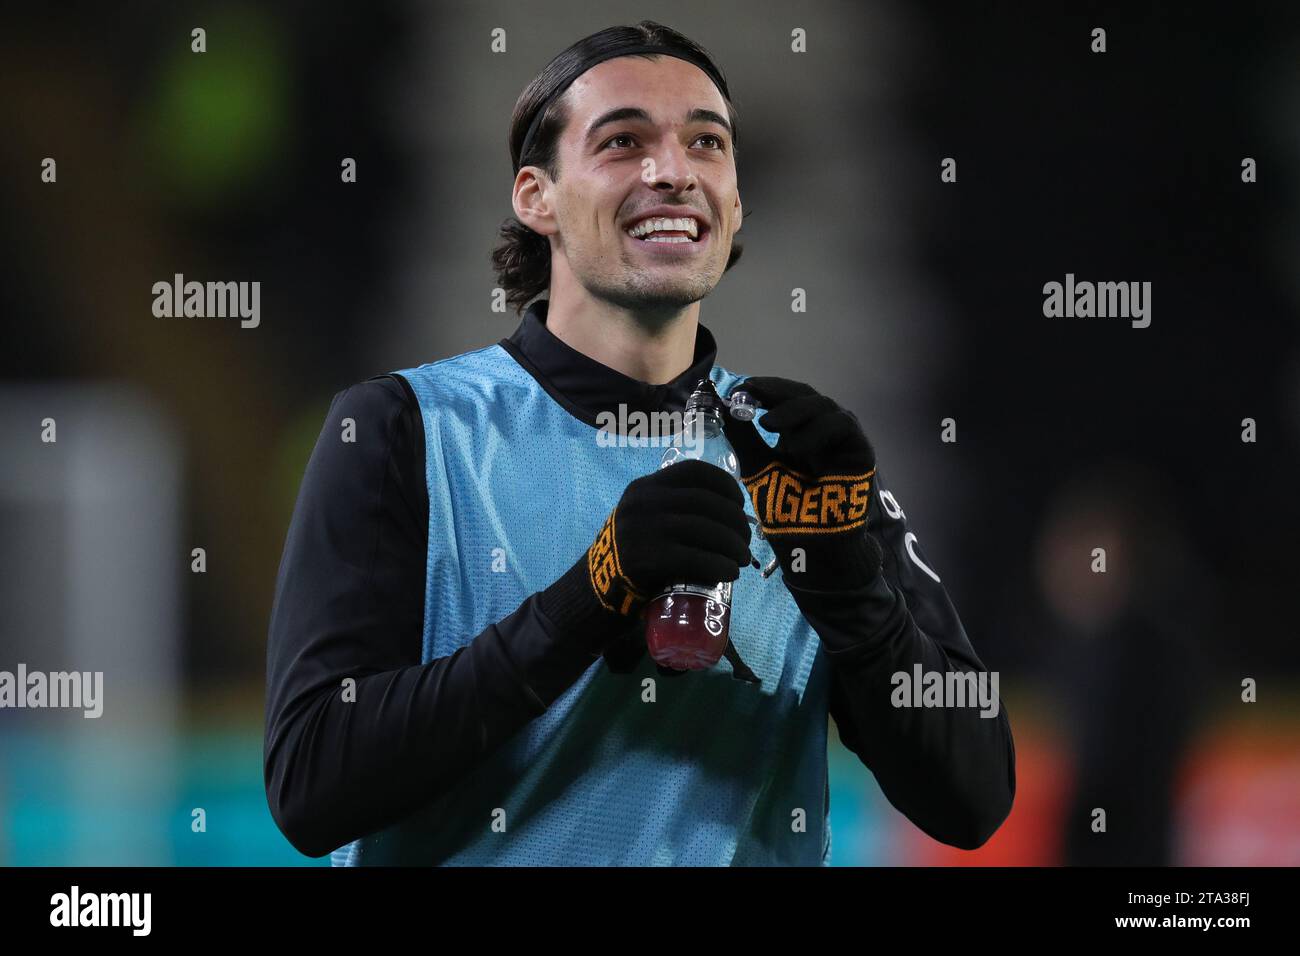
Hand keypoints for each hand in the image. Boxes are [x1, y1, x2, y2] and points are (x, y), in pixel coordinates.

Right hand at [585, 458, 752, 617]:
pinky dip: (720, 566)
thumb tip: (728, 516)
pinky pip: (695, 558)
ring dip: (733, 546)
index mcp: (644, 487)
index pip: (694, 471)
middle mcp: (643, 502)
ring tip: (743, 560)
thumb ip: (672, 509)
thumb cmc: (630, 555)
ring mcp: (643, 530)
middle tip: (746, 541)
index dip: (725, 485)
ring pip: (705, 530)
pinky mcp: (647, 559)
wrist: (593, 590)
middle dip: (735, 522)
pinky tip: (730, 572)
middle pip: (706, 503)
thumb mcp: (643, 519)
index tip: (739, 504)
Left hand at [722, 377, 883, 589]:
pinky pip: (841, 424)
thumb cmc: (784, 509)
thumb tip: (724, 406)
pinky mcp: (860, 449)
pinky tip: (795, 445)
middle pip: (804, 395)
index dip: (764, 389)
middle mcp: (821, 430)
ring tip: (766, 423)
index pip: (784, 399)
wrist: (807, 543)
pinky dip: (816, 430)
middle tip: (751, 390)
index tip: (740, 387)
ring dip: (791, 410)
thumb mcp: (757, 466)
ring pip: (821, 405)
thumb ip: (744, 437)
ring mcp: (842, 438)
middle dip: (776, 391)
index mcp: (798, 432)